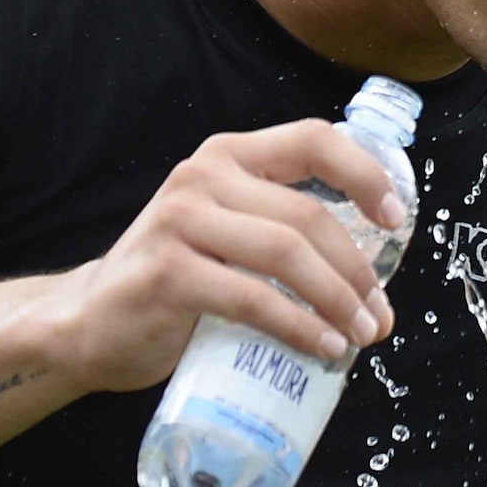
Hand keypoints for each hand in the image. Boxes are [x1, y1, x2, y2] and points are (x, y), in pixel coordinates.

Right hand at [45, 120, 403, 392]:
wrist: (89, 322)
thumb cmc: (178, 281)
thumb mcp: (231, 236)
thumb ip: (287, 237)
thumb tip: (377, 294)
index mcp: (229, 156)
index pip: (314, 140)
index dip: (366, 175)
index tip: (396, 220)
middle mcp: (202, 177)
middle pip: (308, 215)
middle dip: (357, 270)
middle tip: (379, 315)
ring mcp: (179, 222)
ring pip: (287, 254)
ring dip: (338, 299)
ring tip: (362, 335)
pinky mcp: (166, 273)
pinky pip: (253, 299)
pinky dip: (298, 326)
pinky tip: (323, 347)